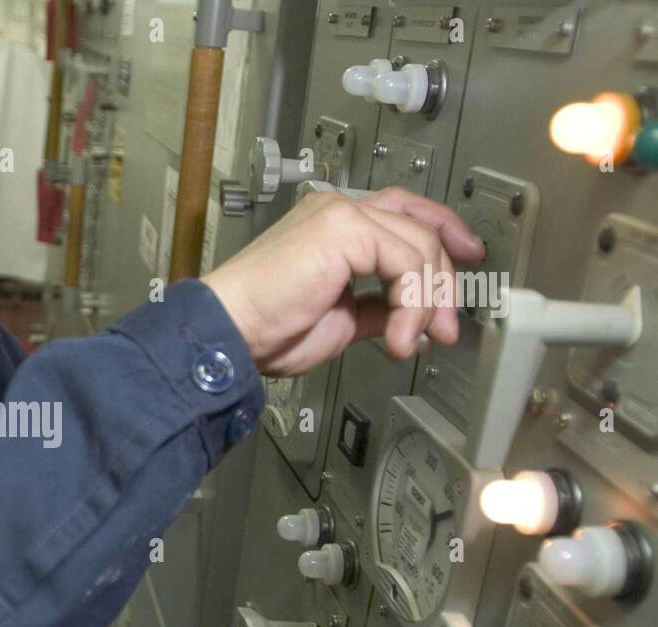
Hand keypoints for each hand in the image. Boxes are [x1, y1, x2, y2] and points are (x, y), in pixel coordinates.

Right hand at [200, 186, 485, 375]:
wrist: (232, 332)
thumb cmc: (268, 328)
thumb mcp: (340, 319)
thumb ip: (377, 306)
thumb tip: (409, 316)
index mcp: (333, 225)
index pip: (404, 213)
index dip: (443, 233)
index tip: (468, 261)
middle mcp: (338, 209)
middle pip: (422, 226)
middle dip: (443, 281)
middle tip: (445, 327)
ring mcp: (341, 214)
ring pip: (420, 247)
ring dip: (425, 303)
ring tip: (409, 342)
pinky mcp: (344, 229)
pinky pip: (406, 262)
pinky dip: (411, 304)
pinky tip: (397, 336)